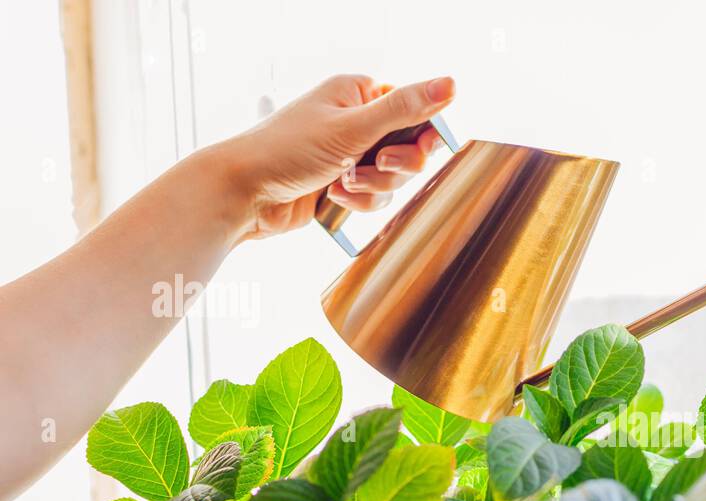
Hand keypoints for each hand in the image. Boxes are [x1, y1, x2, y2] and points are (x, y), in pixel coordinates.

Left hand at [219, 74, 454, 240]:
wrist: (245, 194)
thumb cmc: (286, 150)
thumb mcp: (353, 127)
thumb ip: (405, 108)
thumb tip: (450, 83)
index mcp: (358, 94)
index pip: (415, 110)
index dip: (424, 133)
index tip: (423, 147)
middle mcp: (356, 121)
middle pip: (410, 148)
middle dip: (395, 166)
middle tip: (375, 163)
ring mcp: (350, 155)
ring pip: (394, 178)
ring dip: (373, 187)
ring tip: (343, 184)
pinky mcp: (344, 185)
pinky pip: (374, 197)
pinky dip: (359, 201)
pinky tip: (333, 197)